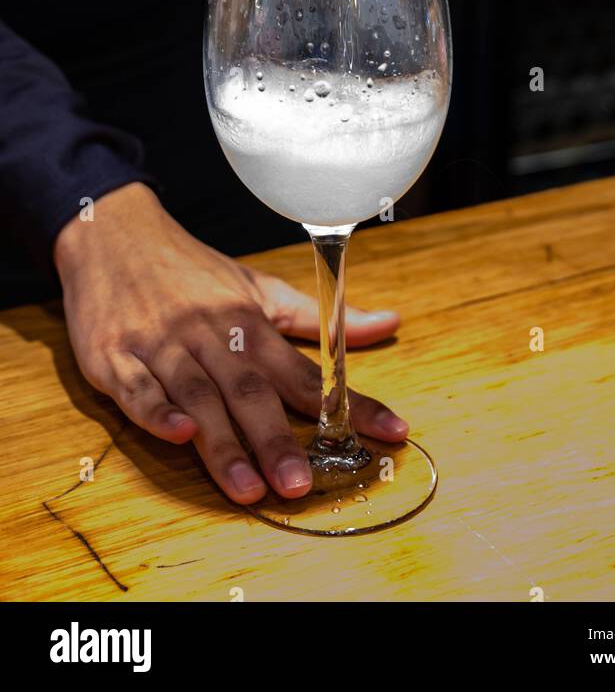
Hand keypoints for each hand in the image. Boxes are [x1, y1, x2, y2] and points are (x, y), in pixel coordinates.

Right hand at [53, 182, 404, 503]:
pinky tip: (179, 434)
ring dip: (223, 445)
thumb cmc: (193, 272)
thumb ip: (319, 318)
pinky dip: (158, 412)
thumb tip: (389, 322)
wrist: (114, 234)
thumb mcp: (259, 287)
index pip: (308, 372)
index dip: (351, 404)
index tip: (392, 433)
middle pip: (250, 392)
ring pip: (199, 397)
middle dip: (276, 440)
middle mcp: (212, 335)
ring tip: (249, 490)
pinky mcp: (116, 357)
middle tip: (300, 486)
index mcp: (251, 322)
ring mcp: (163, 346)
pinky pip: (138, 389)